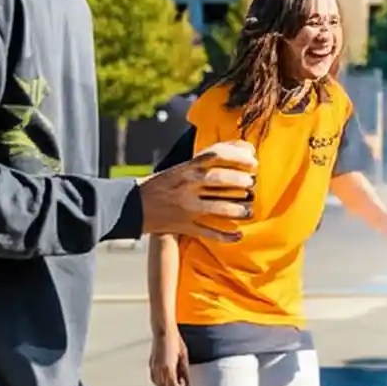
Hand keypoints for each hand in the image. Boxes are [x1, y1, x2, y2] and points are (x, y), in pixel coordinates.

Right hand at [139, 141, 257, 241]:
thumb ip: (209, 159)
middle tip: (251, 185)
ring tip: (248, 211)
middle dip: (244, 182)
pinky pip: (210, 232)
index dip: (240, 157)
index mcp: (187, 167)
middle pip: (223, 180)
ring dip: (240, 210)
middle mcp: (188, 185)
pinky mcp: (185, 226)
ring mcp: (187, 207)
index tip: (253, 163)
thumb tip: (243, 149)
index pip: (218, 155)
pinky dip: (227, 236)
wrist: (133, 205)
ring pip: (221, 208)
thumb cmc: (166, 183)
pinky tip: (239, 234)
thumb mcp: (183, 166)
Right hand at [148, 330, 189, 385]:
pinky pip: (154, 379)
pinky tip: (166, 378)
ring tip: (176, 382)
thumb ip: (184, 372)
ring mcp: (153, 368)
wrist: (163, 331)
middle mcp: (159, 370)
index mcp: (168, 369)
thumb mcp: (184, 357)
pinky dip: (160, 382)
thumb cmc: (174, 340)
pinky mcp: (151, 364)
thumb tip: (187, 382)